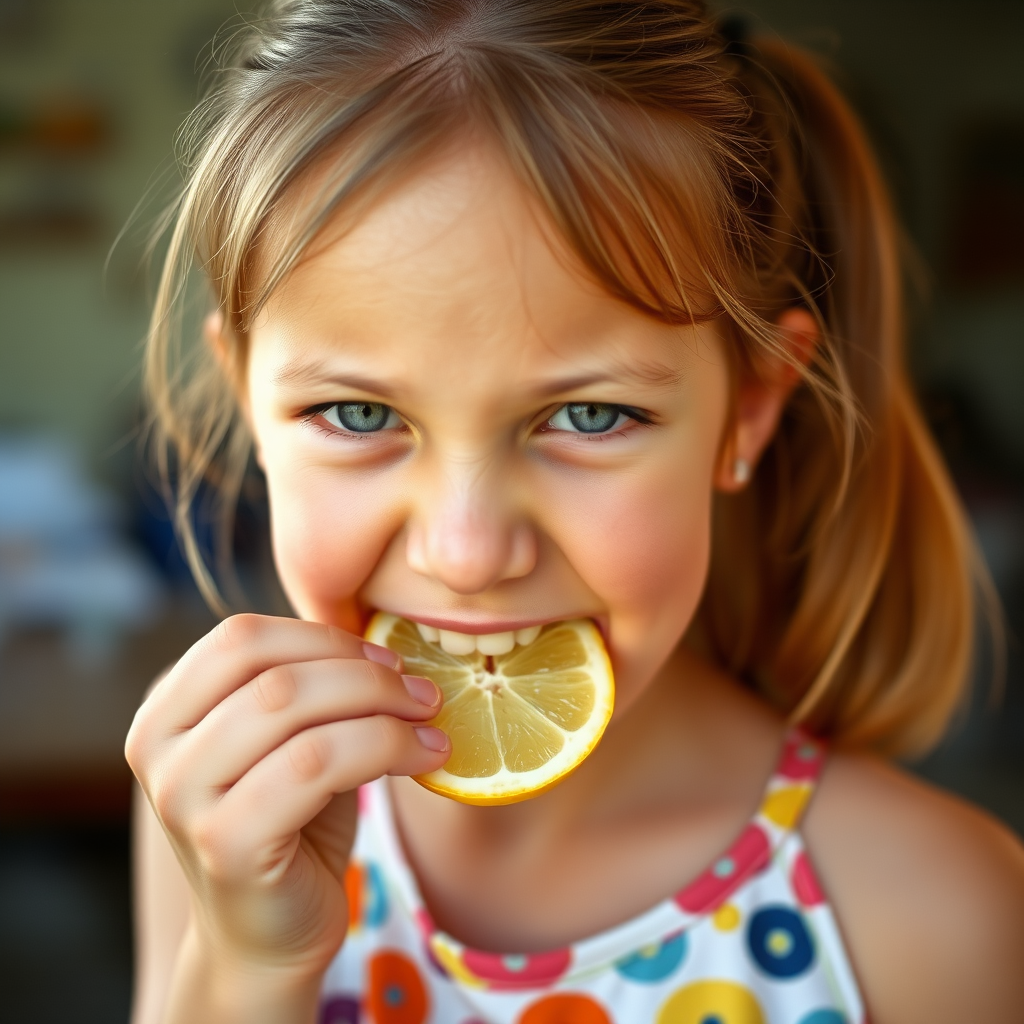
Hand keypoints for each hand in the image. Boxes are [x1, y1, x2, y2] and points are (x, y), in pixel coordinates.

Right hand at [125, 614, 448, 980]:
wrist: (270, 933)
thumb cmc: (290, 821)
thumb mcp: (292, 738)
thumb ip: (313, 685)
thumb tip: (387, 642)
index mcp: (167, 707)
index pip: (242, 636)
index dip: (325, 639)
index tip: (388, 661)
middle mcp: (156, 746)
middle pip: (270, 669)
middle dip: (361, 671)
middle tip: (421, 692)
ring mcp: (182, 796)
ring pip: (292, 709)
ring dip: (382, 707)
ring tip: (430, 722)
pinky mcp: (224, 842)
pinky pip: (314, 764)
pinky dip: (386, 747)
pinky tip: (427, 759)